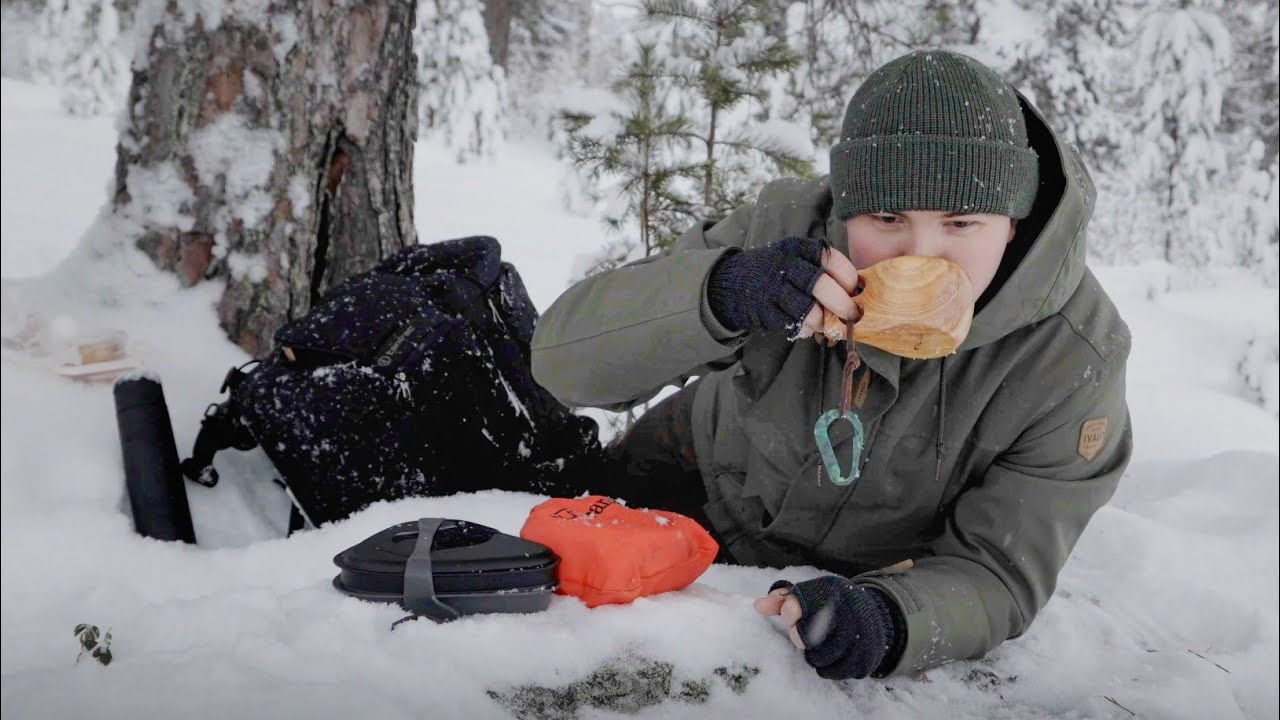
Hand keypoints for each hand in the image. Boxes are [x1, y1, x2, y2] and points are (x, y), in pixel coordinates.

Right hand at [706, 237, 859, 335]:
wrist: (731, 283)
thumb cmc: (775, 271)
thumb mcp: (794, 258)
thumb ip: (820, 269)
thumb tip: (854, 292)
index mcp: (797, 248)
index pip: (831, 259)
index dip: (848, 277)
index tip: (855, 290)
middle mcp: (785, 265)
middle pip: (821, 284)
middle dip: (842, 303)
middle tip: (852, 315)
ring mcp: (773, 289)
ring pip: (807, 309)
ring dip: (823, 321)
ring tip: (827, 324)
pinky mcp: (764, 311)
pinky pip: (792, 324)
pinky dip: (805, 329)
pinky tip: (808, 328)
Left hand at [753, 576, 897, 679]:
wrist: (876, 616)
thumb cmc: (834, 604)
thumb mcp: (811, 593)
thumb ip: (782, 599)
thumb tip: (758, 606)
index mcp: (829, 592)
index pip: (798, 605)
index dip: (791, 613)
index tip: (793, 616)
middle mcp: (846, 613)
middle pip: (805, 637)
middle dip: (801, 637)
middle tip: (805, 634)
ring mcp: (857, 638)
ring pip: (818, 658)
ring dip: (814, 655)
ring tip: (820, 645)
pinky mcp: (864, 659)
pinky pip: (834, 672)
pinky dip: (828, 668)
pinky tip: (833, 656)